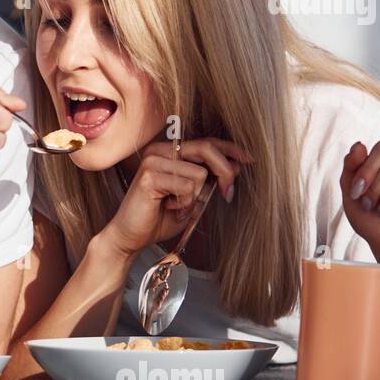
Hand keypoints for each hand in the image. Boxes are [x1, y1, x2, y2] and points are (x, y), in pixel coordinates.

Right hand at [100, 137, 251, 257]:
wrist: (131, 237)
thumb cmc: (159, 218)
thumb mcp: (192, 197)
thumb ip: (209, 181)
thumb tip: (235, 166)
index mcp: (168, 151)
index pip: (206, 142)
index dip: (230, 150)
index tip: (249, 159)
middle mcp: (159, 150)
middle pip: (207, 149)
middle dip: (225, 172)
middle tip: (227, 195)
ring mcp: (153, 161)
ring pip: (199, 174)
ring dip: (195, 198)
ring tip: (178, 207)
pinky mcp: (149, 176)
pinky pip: (187, 187)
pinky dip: (184, 204)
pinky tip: (169, 209)